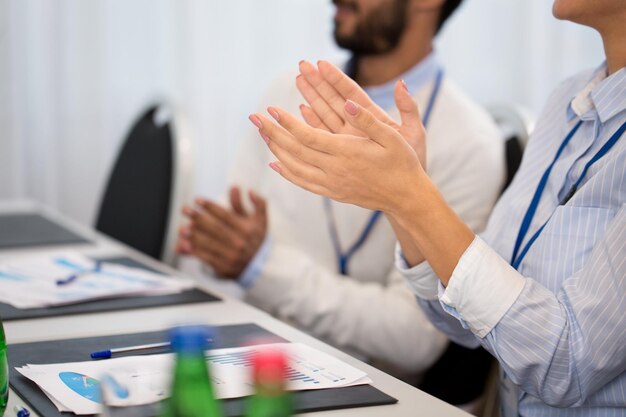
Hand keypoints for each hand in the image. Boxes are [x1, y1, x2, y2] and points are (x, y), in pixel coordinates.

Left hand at [176, 187, 267, 278]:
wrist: (259, 266)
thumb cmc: (256, 238)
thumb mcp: (260, 220)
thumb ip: (253, 202)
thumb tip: (235, 187)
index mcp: (247, 229)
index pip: (225, 216)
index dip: (210, 207)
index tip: (197, 200)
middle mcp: (239, 243)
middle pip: (215, 228)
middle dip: (198, 218)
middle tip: (184, 209)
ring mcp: (231, 256)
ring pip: (209, 243)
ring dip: (193, 235)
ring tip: (181, 228)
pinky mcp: (223, 267)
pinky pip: (206, 258)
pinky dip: (193, 251)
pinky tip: (183, 244)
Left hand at [250, 97, 427, 216]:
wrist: (406, 198)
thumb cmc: (403, 164)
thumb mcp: (393, 137)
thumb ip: (368, 120)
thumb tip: (349, 102)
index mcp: (347, 152)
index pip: (308, 136)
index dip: (287, 123)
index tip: (271, 109)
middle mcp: (335, 170)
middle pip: (295, 151)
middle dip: (272, 133)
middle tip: (255, 118)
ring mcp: (332, 184)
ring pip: (295, 168)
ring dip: (276, 150)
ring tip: (262, 135)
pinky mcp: (333, 193)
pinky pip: (304, 183)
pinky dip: (287, 173)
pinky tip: (276, 165)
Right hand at [296, 60, 426, 169]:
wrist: (407, 188)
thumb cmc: (413, 159)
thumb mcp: (415, 132)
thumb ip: (408, 108)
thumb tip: (401, 83)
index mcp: (374, 117)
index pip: (351, 92)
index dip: (336, 78)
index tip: (322, 63)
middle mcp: (358, 125)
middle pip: (334, 99)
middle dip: (318, 82)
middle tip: (302, 65)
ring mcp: (349, 138)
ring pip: (325, 114)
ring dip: (311, 97)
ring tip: (298, 79)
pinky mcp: (343, 151)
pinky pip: (324, 135)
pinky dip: (313, 123)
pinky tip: (302, 110)